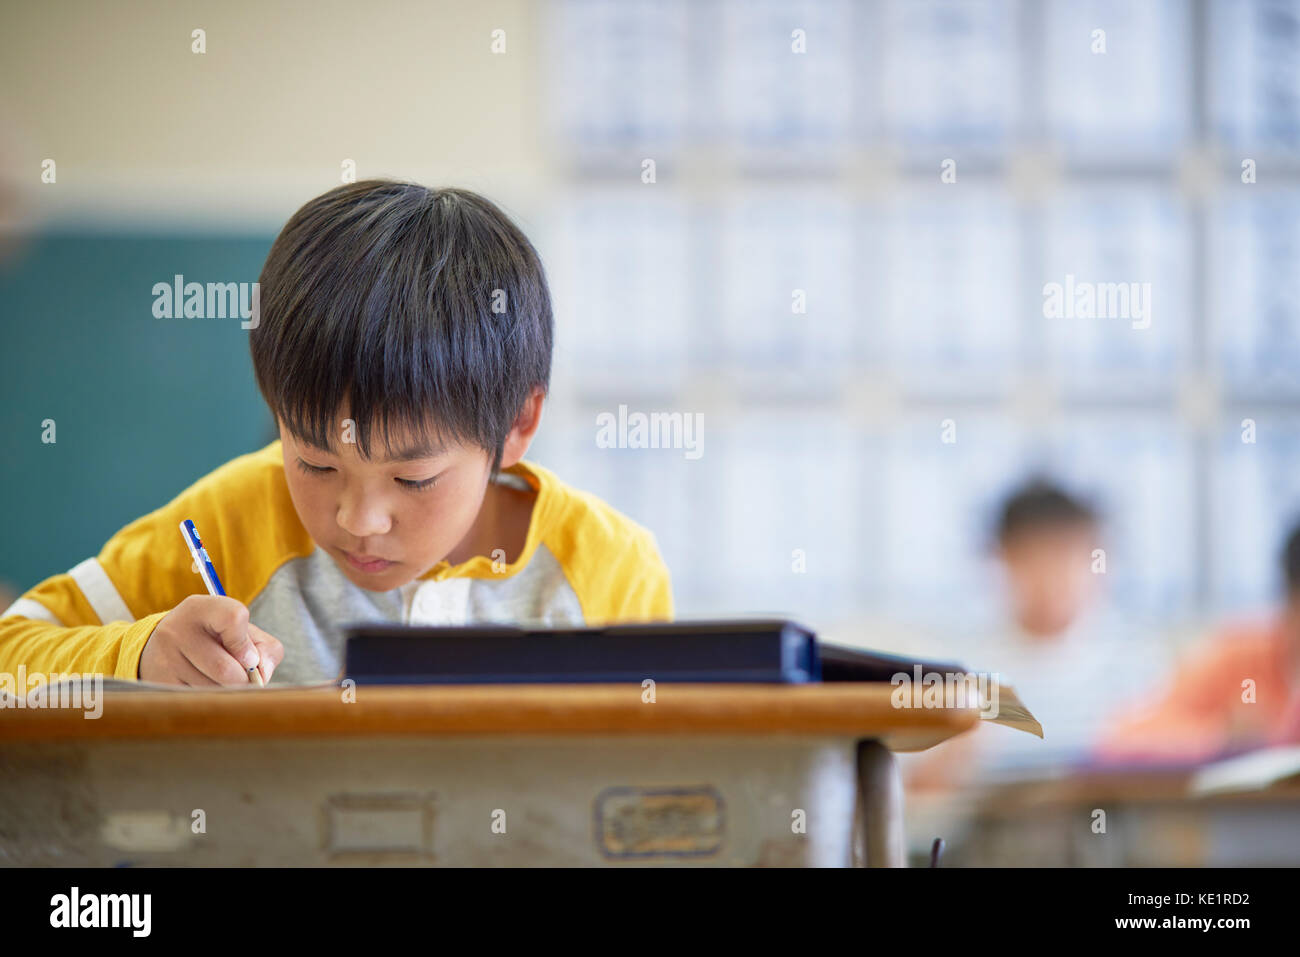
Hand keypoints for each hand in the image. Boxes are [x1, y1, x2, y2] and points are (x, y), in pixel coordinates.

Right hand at [138, 595, 283, 685]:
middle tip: (242, 678)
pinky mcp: (159, 682)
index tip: (249, 656)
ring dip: (227, 692)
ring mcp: (164, 658)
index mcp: (201, 608)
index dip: (247, 643)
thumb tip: (261, 675)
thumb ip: (265, 648)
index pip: (234, 617)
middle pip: (225, 668)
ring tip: (220, 680)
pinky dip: (211, 699)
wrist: (164, 649)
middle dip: (243, 680)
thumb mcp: (241, 631)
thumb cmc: (217, 639)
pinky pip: (197, 700)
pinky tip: (204, 686)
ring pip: (212, 689)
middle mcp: (177, 629)